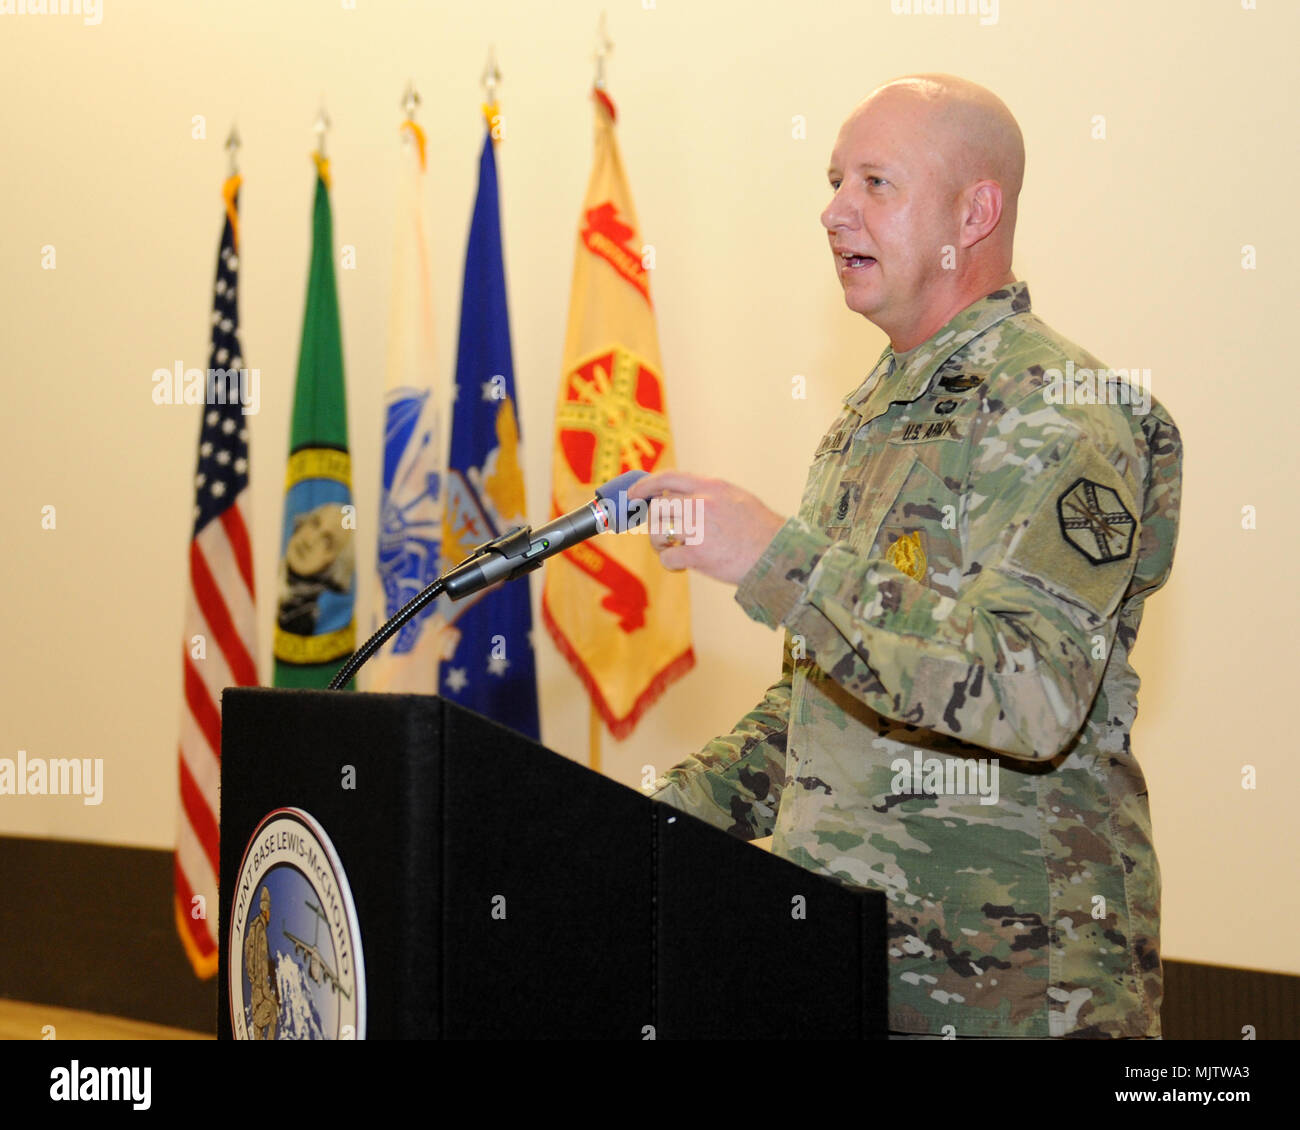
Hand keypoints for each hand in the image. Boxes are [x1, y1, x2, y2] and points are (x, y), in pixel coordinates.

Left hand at [627, 471, 786, 585]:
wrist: (777, 555)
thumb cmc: (760, 530)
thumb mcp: (736, 498)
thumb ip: (709, 494)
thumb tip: (681, 496)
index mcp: (711, 487)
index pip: (668, 478)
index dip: (645, 486)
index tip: (633, 495)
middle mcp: (701, 503)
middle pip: (658, 508)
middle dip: (655, 522)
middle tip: (663, 535)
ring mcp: (698, 528)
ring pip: (658, 532)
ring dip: (660, 543)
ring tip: (673, 550)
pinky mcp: (698, 554)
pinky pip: (668, 557)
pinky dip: (671, 563)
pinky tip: (684, 564)